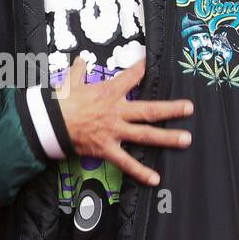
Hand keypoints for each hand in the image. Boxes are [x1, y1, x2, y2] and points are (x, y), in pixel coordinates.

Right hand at [54, 55, 192, 185]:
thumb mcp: (70, 83)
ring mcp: (114, 131)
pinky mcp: (107, 149)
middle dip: (171, 109)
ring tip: (186, 139)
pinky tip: (155, 179)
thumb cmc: (60, 102)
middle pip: (149, 109)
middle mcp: (117, 111)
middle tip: (189, 108)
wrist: (48, 123)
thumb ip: (78, 71)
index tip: (151, 63)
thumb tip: (81, 60)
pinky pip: (126, 162)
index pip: (131, 77)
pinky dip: (140, 172)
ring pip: (145, 135)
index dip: (142, 68)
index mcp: (108, 92)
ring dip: (167, 138)